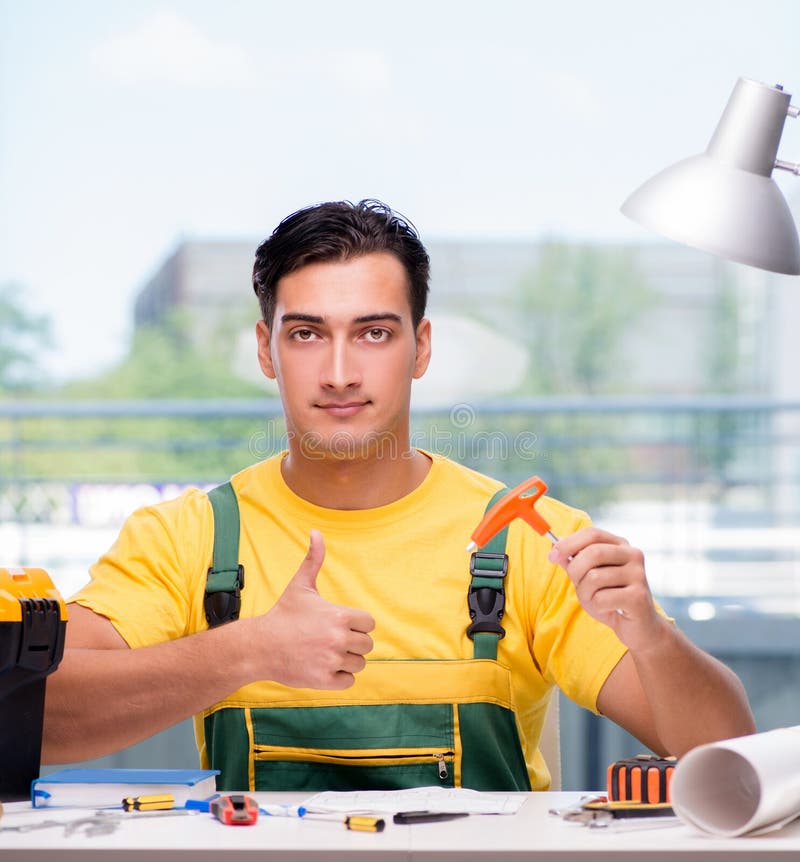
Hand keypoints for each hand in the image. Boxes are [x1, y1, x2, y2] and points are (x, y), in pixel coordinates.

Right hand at [251, 530, 374, 688]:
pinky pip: (348, 681)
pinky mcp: (324, 680)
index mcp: (339, 616)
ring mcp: (332, 660)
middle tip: (332, 639)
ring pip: (359, 663)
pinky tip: (324, 666)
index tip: (339, 623)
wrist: (260, 646)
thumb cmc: (283, 614)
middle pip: (367, 645)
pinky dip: (339, 676)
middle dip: (353, 642)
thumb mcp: (300, 585)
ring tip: (327, 653)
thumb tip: (316, 531)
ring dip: (347, 660)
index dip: (357, 623)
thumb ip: (314, 558)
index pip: (369, 623)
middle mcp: (338, 639)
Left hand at [548, 527, 661, 650]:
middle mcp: (633, 555)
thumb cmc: (610, 599)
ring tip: (596, 601)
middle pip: (593, 553)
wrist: (639, 628)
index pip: (592, 534)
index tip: (552, 556)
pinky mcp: (638, 596)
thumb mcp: (587, 579)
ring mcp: (639, 575)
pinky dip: (597, 607)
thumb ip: (573, 563)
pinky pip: (602, 598)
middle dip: (576, 571)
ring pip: (594, 578)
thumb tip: (554, 549)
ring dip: (585, 593)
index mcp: (621, 545)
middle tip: (577, 585)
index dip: (569, 543)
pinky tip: (608, 609)